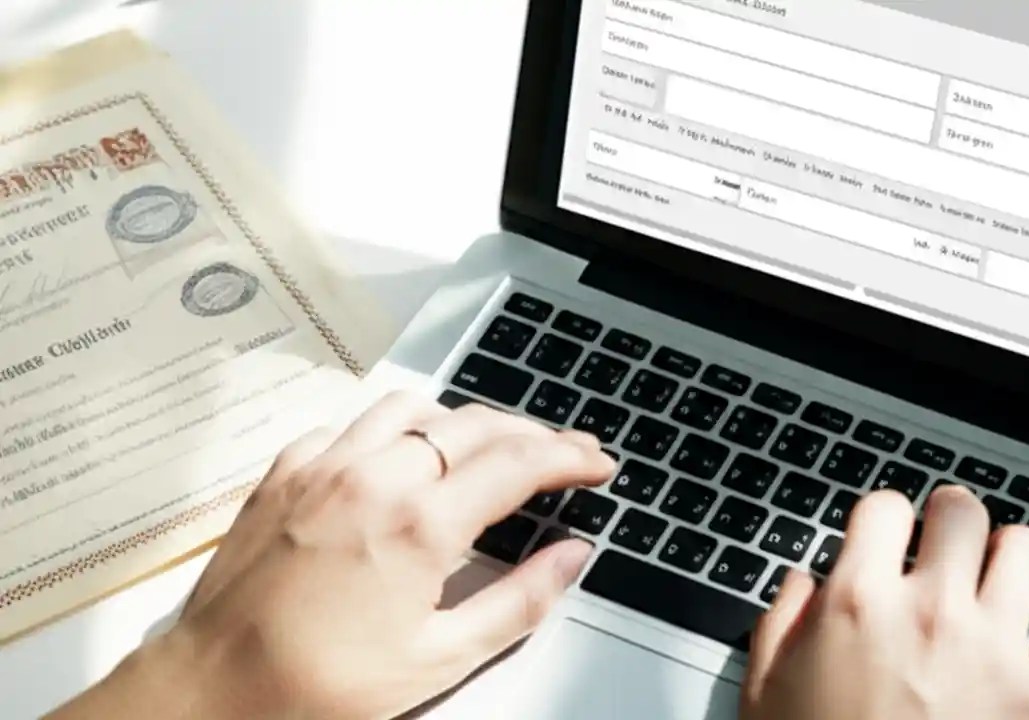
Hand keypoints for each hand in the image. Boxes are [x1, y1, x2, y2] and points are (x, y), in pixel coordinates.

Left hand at [51, 391, 614, 719]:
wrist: (213, 690)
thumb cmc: (317, 686)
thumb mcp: (440, 658)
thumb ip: (519, 601)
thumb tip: (570, 558)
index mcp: (421, 523)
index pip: (520, 463)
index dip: (570, 457)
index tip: (595, 462)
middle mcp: (375, 477)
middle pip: (478, 424)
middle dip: (533, 434)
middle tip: (563, 454)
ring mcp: (325, 466)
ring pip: (415, 408)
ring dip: (463, 422)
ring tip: (488, 449)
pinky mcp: (286, 471)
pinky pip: (351, 424)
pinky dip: (390, 430)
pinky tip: (398, 459)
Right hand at [740, 486, 1028, 719]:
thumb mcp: (767, 693)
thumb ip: (781, 624)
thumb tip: (803, 584)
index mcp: (858, 605)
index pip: (883, 508)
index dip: (882, 519)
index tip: (885, 535)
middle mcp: (931, 613)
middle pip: (960, 513)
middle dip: (949, 519)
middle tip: (944, 537)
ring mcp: (994, 650)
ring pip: (1025, 550)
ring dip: (1007, 556)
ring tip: (994, 574)